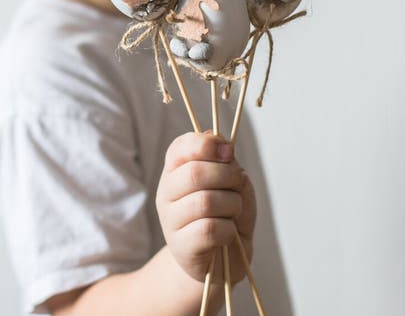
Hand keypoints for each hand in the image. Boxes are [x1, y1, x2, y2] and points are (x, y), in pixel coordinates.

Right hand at [156, 132, 256, 284]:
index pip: (180, 147)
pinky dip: (228, 229)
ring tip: (234, 212)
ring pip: (205, 202)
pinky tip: (228, 233)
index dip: (207, 145)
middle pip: (194, 173)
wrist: (224, 258)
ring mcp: (170, 221)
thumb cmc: (227, 213)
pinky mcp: (181, 248)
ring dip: (232, 204)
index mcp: (175, 170)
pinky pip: (209, 230)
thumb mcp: (232, 182)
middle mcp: (166, 193)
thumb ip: (227, 162)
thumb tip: (225, 148)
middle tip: (238, 185)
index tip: (229, 152)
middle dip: (228, 175)